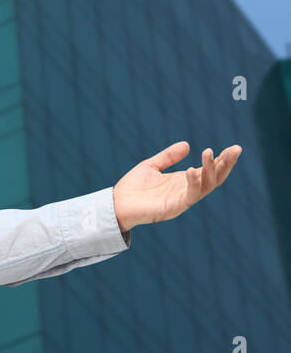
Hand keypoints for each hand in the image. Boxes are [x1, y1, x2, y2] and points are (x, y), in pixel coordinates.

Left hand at [112, 142, 240, 232]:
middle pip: (215, 178)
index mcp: (183, 181)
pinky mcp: (173, 208)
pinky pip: (190, 196)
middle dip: (226, 164)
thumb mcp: (151, 166)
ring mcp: (181, 200)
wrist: (116, 204)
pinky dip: (194, 183)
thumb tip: (187, 145)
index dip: (222, 160)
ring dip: (210, 170)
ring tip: (209, 153)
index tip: (233, 148)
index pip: (210, 171)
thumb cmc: (132, 187)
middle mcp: (186, 191)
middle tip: (236, 149)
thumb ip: (168, 156)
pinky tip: (193, 170)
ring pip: (206, 186)